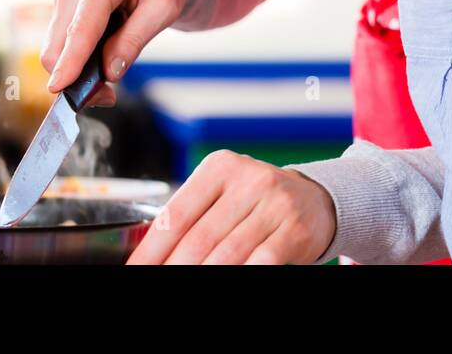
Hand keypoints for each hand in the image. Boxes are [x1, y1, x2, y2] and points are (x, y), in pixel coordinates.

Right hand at [40, 0, 189, 104]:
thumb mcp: (164, 6)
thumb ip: (135, 39)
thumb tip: (110, 73)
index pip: (81, 29)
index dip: (70, 62)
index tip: (58, 88)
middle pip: (58, 46)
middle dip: (75, 78)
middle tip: (109, 96)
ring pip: (55, 50)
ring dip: (75, 73)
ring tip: (109, 80)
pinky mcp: (63, 8)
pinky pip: (61, 44)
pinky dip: (75, 61)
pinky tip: (100, 62)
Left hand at [127, 151, 336, 263]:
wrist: (315, 199)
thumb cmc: (258, 201)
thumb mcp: (225, 194)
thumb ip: (194, 215)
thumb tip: (154, 254)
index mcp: (220, 167)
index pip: (176, 214)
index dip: (151, 250)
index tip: (136, 270)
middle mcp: (249, 179)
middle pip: (199, 238)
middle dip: (175, 268)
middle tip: (158, 282)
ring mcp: (275, 202)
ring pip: (228, 253)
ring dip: (203, 275)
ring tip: (188, 285)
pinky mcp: (295, 228)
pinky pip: (261, 260)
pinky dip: (242, 274)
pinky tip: (227, 279)